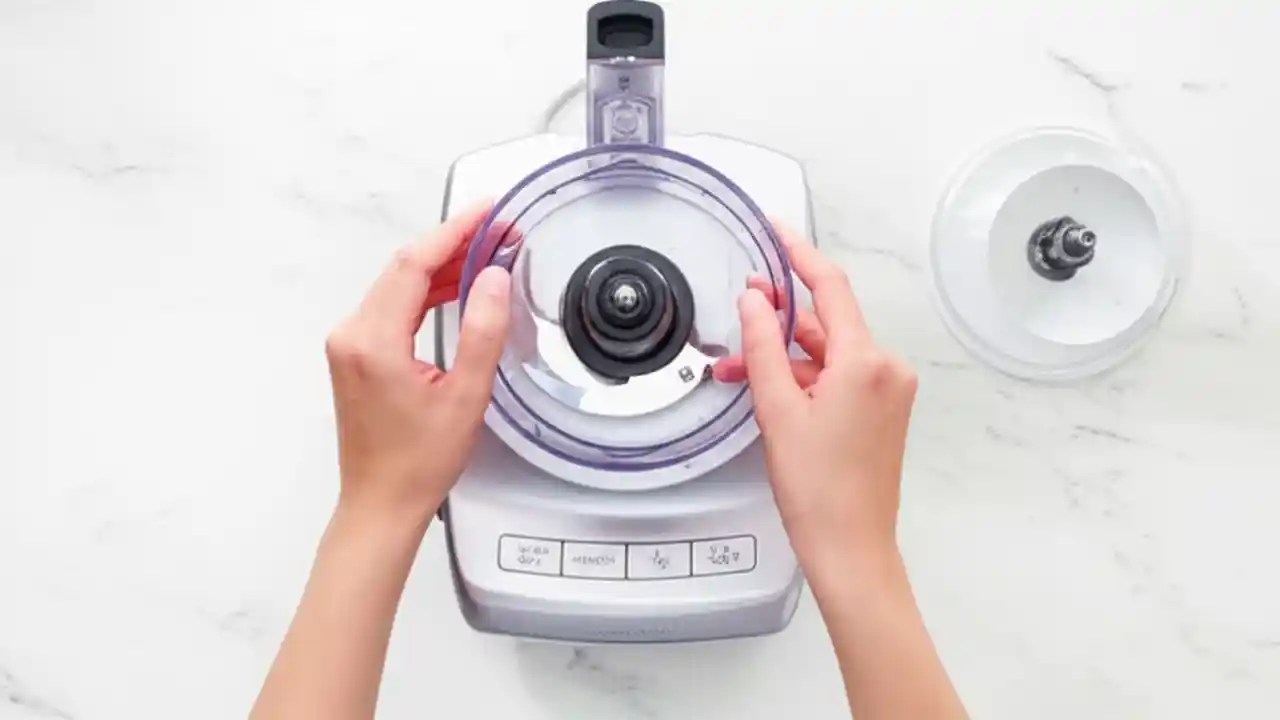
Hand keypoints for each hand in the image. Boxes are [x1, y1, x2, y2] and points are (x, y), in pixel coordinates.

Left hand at [324, 202, 510, 523]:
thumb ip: (482, 331)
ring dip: (440, 268)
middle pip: (403, 268)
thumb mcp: (466, 396)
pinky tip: (455, 289)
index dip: (454, 231)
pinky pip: (391, 307)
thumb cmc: (418, 462)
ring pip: (397, 285)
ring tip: (487, 256)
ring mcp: (348, 344)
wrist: (380, 504)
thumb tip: (494, 279)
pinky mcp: (354, 355)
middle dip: (452, 244)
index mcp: (374, 340)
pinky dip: (424, 292)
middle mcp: (352, 334)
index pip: (414, 263)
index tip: (488, 212)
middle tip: (499, 232)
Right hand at [721, 225, 917, 583]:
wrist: (851, 547)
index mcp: (866, 361)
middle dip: (777, 321)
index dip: (798, 253)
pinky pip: (838, 376)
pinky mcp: (882, 410)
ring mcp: (888, 390)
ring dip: (784, 356)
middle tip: (737, 311)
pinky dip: (803, 378)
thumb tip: (753, 301)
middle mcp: (886, 368)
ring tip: (735, 370)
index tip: (775, 229)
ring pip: (827, 353)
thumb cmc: (819, 489)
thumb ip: (762, 346)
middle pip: (825, 322)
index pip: (829, 287)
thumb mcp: (777, 408)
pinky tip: (767, 387)